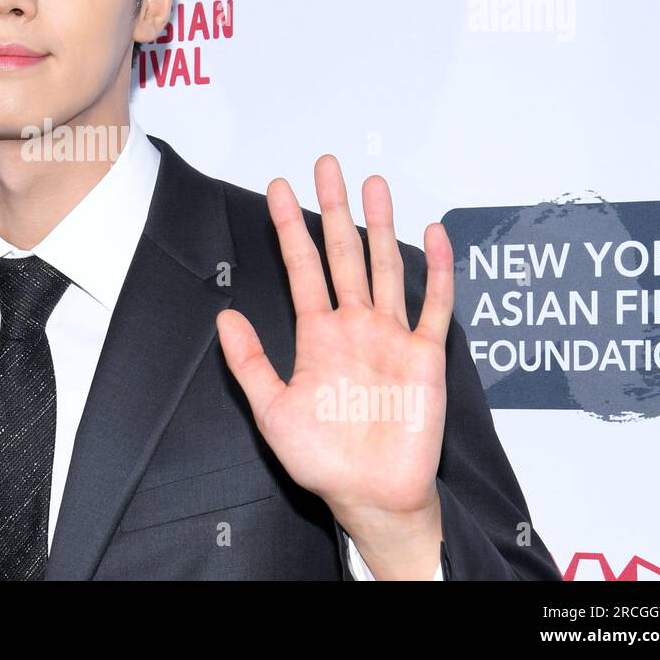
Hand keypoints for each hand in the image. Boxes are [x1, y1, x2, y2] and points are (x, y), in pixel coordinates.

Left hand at [216, 155, 451, 576]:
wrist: (371, 494)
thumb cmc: (324, 459)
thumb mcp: (272, 410)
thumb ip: (250, 362)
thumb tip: (225, 316)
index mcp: (318, 335)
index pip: (301, 268)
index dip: (290, 228)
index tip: (279, 189)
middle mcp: (354, 326)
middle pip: (344, 254)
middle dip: (334, 209)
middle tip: (327, 165)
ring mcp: (391, 337)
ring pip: (385, 267)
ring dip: (381, 226)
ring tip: (374, 185)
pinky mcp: (425, 357)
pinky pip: (434, 306)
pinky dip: (435, 271)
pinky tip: (430, 236)